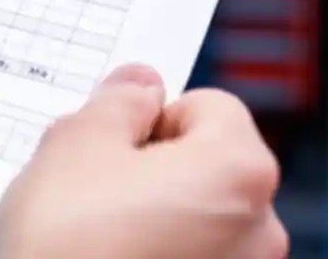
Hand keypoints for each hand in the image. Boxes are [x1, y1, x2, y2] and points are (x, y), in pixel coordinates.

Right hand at [0, 65, 286, 258]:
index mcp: (239, 170)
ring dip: (153, 216)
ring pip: (196, 218)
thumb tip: (139, 86)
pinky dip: (156, 254)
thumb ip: (117, 103)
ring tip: (95, 233)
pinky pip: (190, 257)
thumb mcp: (75, 145)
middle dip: (153, 168)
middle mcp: (260, 229)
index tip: (112, 138)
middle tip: (93, 186)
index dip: (152, 116)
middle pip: (207, 166)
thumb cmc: (67, 246)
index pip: (208, 107)